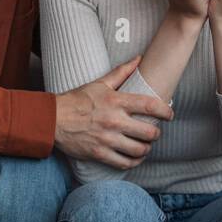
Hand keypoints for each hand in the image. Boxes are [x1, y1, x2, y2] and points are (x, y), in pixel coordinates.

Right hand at [53, 57, 175, 169]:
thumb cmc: (77, 100)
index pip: (150, 106)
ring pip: (139, 150)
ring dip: (146, 149)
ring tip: (145, 145)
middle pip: (149, 132)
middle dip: (156, 134)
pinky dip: (134, 162)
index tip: (170, 115)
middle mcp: (114, 121)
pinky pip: (124, 163)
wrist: (52, 119)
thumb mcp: (99, 83)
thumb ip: (121, 72)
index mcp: (116, 101)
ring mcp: (107, 139)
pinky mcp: (99, 153)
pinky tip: (135, 158)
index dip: (165, 111)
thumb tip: (138, 58)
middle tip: (155, 132)